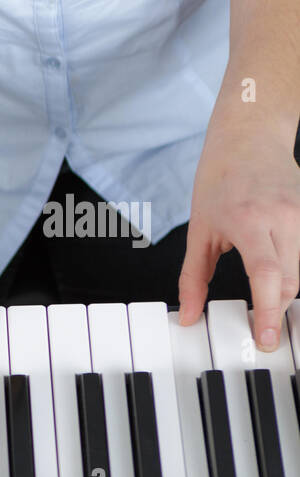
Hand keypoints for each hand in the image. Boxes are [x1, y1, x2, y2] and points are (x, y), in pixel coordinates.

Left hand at [181, 115, 299, 349]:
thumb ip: (192, 278)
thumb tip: (188, 316)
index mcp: (250, 221)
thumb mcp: (198, 231)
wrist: (249, 139)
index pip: (267, 275)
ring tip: (267, 303)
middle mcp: (284, 216)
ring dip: (286, 291)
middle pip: (291, 279)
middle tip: (263, 333)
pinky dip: (294, 271)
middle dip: (277, 309)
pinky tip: (279, 277)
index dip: (269, 310)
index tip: (266, 337)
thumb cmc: (219, 181)